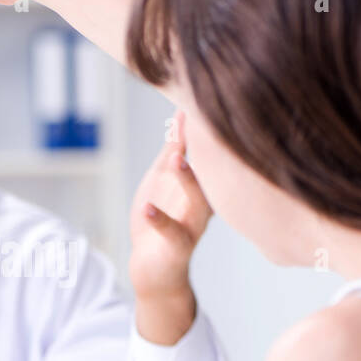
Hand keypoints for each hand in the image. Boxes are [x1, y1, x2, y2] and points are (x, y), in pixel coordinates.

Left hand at [129, 110, 212, 342]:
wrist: (154, 272)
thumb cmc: (160, 222)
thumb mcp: (163, 180)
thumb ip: (173, 150)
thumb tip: (180, 114)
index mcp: (203, 183)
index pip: (206, 148)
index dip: (202, 122)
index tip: (201, 89)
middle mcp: (204, 202)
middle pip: (211, 170)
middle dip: (205, 144)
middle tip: (198, 116)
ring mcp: (193, 225)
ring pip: (198, 201)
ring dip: (188, 179)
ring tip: (176, 158)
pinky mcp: (177, 249)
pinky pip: (173, 234)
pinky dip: (161, 220)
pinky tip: (149, 207)